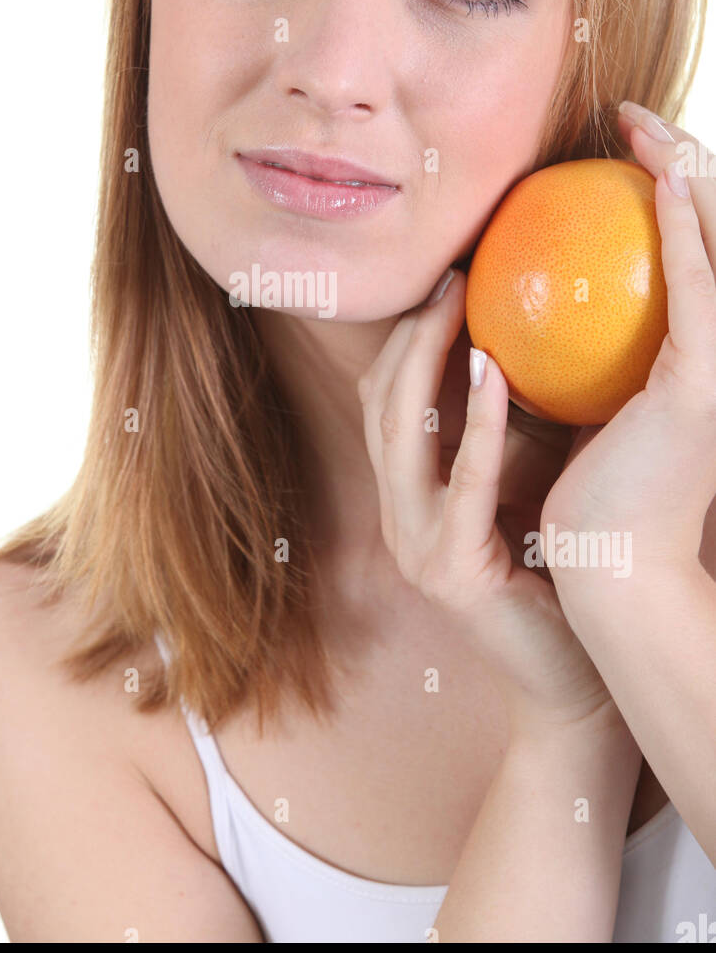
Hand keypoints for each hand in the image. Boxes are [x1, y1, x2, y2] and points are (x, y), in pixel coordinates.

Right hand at [357, 271, 628, 737]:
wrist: (572, 681)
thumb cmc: (561, 573)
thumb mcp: (526, 482)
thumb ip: (514, 425)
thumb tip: (536, 338)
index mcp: (411, 494)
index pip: (386, 398)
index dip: (407, 335)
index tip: (447, 276)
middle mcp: (400, 515)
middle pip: (380, 402)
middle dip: (410, 332)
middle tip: (449, 271)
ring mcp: (416, 546)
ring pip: (400, 432)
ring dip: (428, 359)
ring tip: (459, 301)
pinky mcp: (453, 572)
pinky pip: (461, 483)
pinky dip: (476, 424)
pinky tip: (494, 371)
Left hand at [540, 105, 715, 604]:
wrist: (610, 563)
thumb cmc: (590, 490)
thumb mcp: (589, 401)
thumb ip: (581, 348)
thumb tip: (532, 293)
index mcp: (698, 356)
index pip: (696, 252)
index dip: (676, 189)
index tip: (623, 145)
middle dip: (686, 160)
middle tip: (633, 115)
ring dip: (688, 171)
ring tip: (643, 126)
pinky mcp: (704, 382)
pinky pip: (696, 284)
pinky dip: (687, 226)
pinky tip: (662, 178)